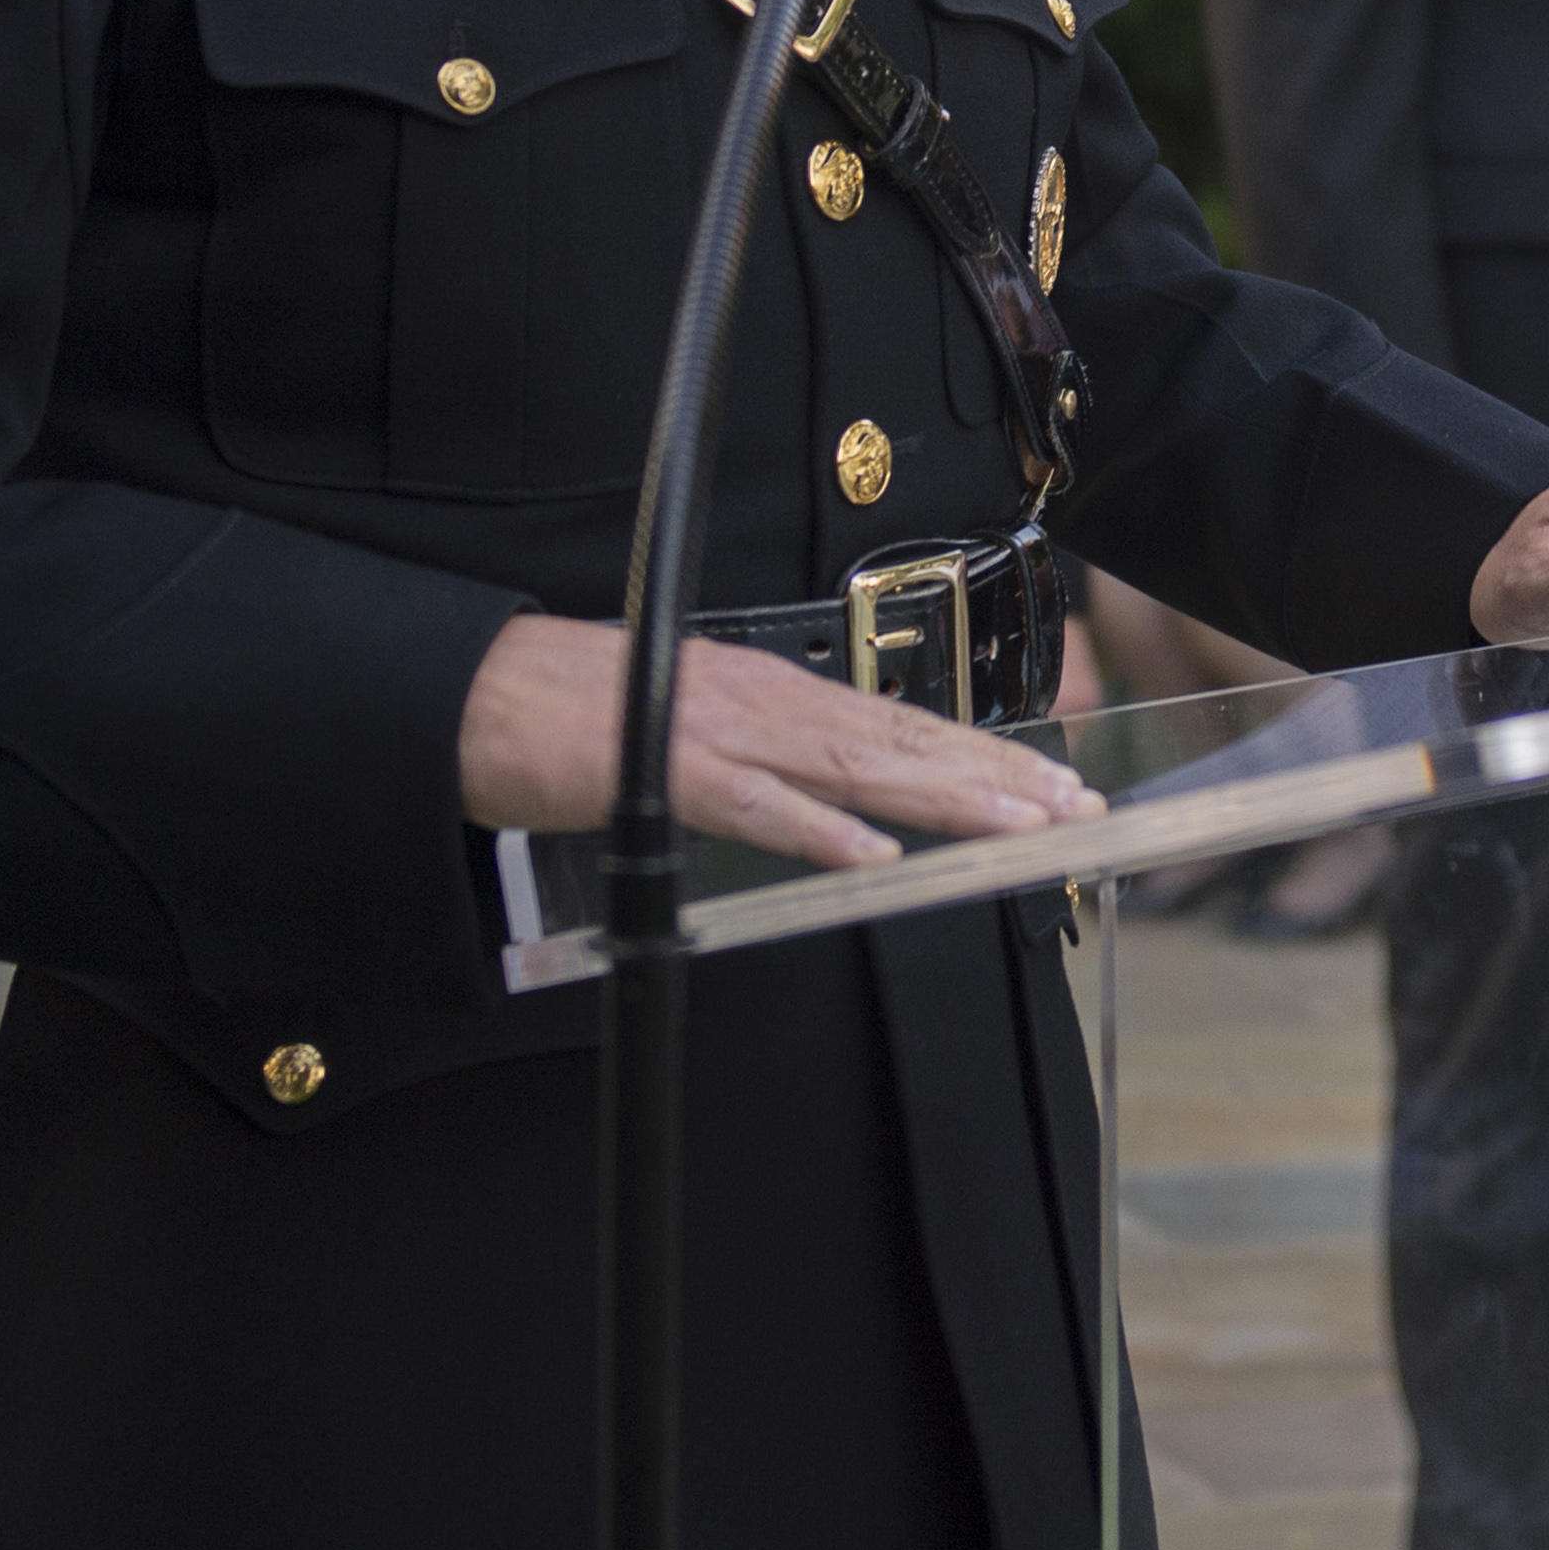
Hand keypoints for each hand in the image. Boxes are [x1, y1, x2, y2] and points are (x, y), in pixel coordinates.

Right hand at [454, 613, 1099, 867]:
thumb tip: (832, 796)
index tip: (1050, 785)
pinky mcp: (668, 772)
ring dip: (943, 798)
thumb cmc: (576, 712)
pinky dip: (818, 831)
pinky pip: (757, 808)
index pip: (900, 728)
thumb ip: (766, 757)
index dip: (981, 757)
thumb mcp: (694, 727)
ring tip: (1018, 824)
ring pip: (856, 769)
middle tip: (1073, 807)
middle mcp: (766, 703)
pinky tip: (876, 857)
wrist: (475, 692)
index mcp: (775, 696)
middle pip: (901, 744)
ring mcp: (721, 735)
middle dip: (995, 778)